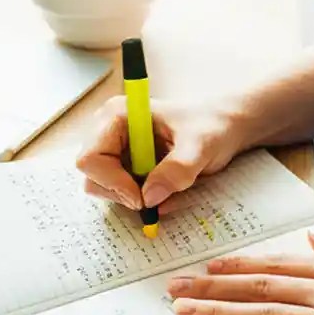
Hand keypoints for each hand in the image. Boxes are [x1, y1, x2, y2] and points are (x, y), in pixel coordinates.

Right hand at [76, 97, 249, 211]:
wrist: (223, 126)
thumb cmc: (211, 125)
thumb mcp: (200, 147)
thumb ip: (177, 170)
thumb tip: (149, 197)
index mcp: (117, 116)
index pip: (90, 159)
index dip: (112, 183)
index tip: (142, 197)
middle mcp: (108, 131)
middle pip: (92, 177)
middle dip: (122, 193)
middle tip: (156, 196)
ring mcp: (114, 150)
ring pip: (104, 189)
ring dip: (132, 197)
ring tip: (165, 187)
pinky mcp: (124, 165)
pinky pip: (120, 193)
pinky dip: (140, 198)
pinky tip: (164, 188)